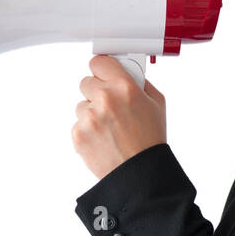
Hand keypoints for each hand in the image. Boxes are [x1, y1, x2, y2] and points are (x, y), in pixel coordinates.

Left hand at [72, 55, 166, 179]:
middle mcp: (105, 99)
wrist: (139, 173)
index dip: (102, 69)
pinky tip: (104, 139)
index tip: (103, 73)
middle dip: (97, 92)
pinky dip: (88, 131)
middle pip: (86, 82)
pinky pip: (78, 124)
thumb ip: (140, 83)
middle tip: (111, 106)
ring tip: (111, 128)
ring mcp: (89, 117)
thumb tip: (127, 72)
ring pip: (81, 105)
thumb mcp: (156, 103)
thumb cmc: (150, 141)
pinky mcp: (78, 134)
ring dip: (92, 113)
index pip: (99, 62)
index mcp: (124, 87)